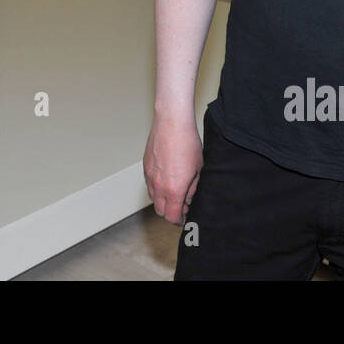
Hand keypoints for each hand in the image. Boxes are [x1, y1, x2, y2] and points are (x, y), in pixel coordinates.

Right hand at [143, 111, 202, 226]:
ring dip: (162, 200)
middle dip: (170, 212)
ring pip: (153, 198)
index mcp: (174, 190)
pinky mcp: (145, 166)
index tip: (185, 218)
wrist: (172, 123)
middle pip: (160, 211)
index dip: (179, 221)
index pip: (172, 217)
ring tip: (174, 192)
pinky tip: (166, 179)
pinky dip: (156, 188)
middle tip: (181, 206)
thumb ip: (192, 189)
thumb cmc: (188, 143)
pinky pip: (149, 184)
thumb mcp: (198, 169)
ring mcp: (149, 176)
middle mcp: (158, 186)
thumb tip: (188, 199)